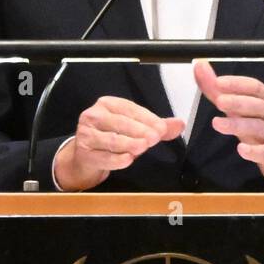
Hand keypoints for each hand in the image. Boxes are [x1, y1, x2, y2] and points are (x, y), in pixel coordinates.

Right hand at [54, 96, 183, 191]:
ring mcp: (86, 135)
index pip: (129, 108)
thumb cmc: (111, 138)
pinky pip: (103, 157)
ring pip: (111, 139)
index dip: (147, 118)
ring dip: (129, 143)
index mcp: (108, 104)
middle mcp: (94, 116)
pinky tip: (128, 159)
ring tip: (142, 147)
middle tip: (155, 138)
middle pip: (119, 122)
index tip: (161, 128)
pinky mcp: (84, 154)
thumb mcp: (135, 129)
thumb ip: (156, 126)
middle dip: (140, 130)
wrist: (85, 157)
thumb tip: (179, 124)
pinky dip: (117, 159)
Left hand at [194, 59, 263, 190]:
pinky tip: (241, 149)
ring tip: (218, 123)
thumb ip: (219, 92)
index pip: (256, 87)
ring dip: (238, 124)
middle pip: (258, 105)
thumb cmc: (262, 131)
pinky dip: (253, 151)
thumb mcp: (242, 111)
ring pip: (260, 127)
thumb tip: (201, 69)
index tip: (219, 81)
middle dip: (238, 102)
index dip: (238, 83)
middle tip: (219, 101)